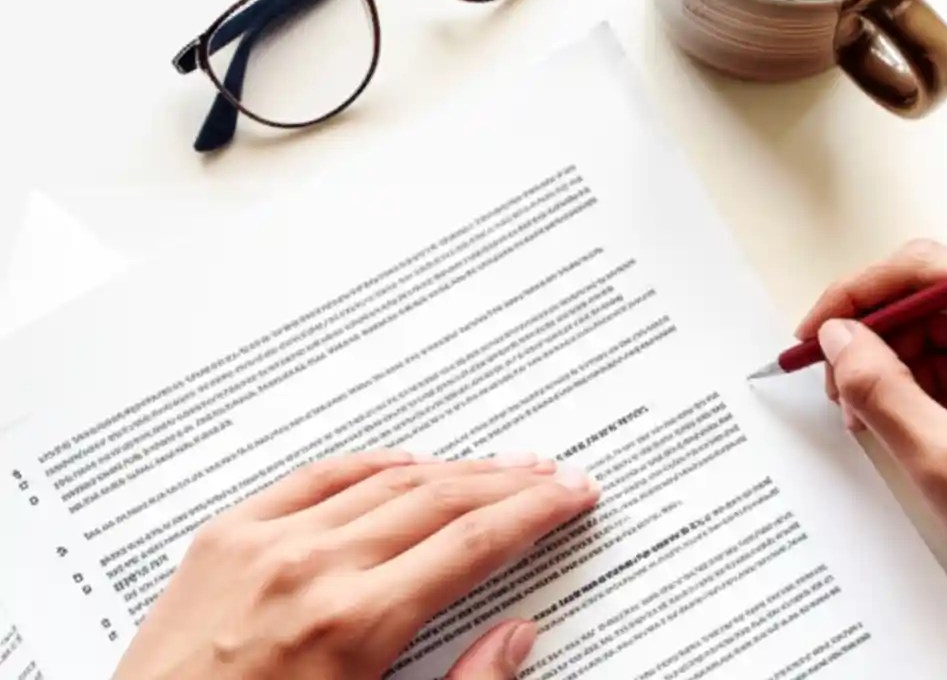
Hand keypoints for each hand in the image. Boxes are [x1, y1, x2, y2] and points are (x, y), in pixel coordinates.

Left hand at [113, 450, 599, 679]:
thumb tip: (516, 636)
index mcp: (355, 624)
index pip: (474, 542)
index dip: (535, 512)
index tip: (570, 495)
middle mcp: (311, 568)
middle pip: (439, 500)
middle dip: (509, 483)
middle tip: (553, 475)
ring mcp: (263, 543)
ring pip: (385, 480)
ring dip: (452, 469)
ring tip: (498, 466)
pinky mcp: (225, 536)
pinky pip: (314, 476)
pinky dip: (369, 464)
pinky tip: (405, 461)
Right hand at [797, 240, 946, 679]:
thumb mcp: (938, 456)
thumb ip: (876, 385)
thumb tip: (837, 336)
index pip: (926, 269)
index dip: (858, 295)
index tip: (817, 328)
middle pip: (930, 294)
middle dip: (875, 338)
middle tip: (835, 383)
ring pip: (940, 326)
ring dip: (894, 364)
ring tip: (867, 414)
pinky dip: (922, 382)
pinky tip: (898, 417)